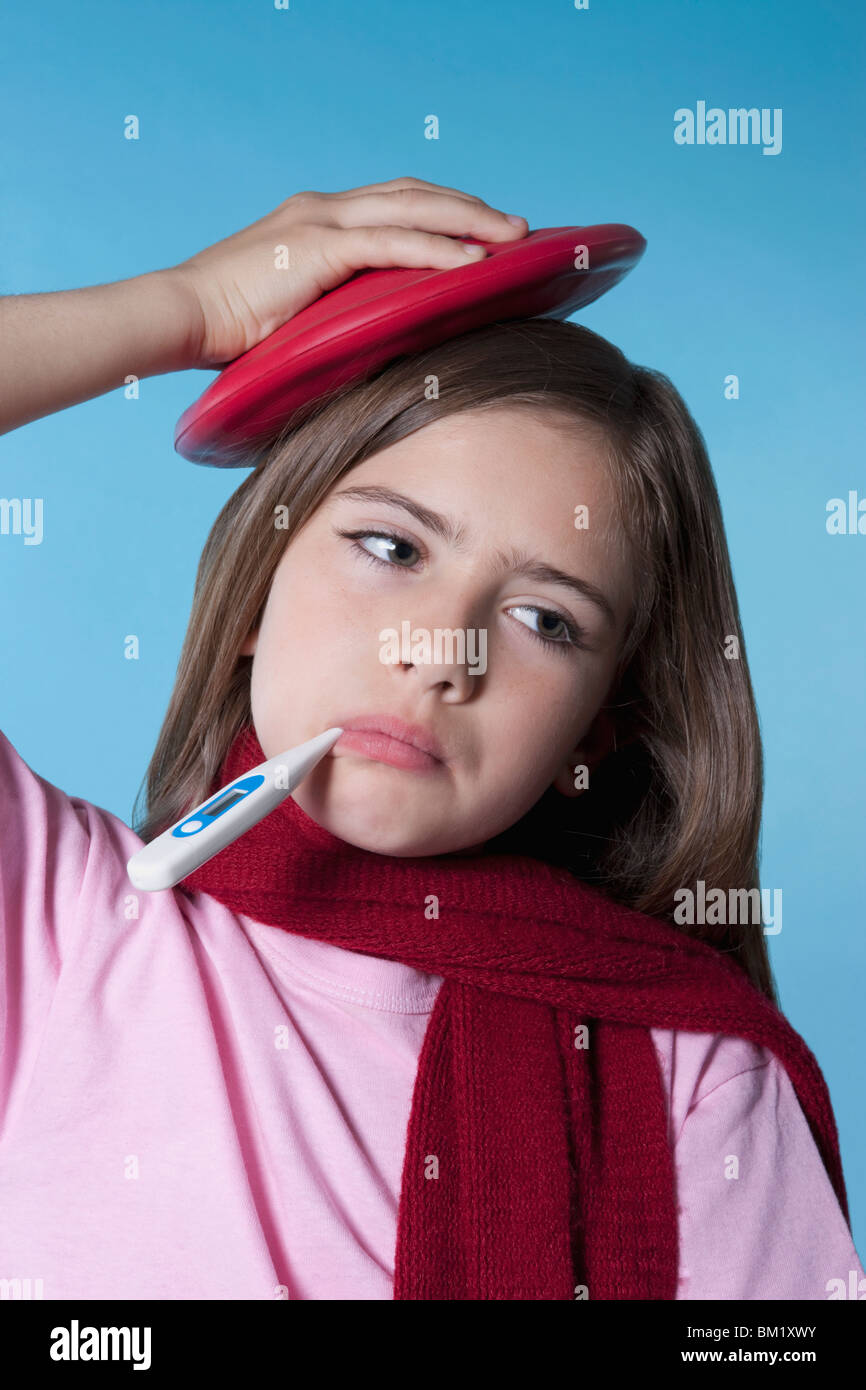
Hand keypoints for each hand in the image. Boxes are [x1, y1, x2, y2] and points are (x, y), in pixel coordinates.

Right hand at [170, 176, 527, 368]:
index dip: (442, 211)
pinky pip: (392, 243)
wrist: (182, 317)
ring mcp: (321, 221)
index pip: (394, 202)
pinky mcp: (319, 246)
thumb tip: (375, 343)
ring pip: (412, 209)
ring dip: (468, 222)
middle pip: (414, 194)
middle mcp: (324, 209)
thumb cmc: (228, 330)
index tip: (482, 230)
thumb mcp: (295, 314)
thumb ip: (334, 312)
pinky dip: (436, 251)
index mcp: (317, 220)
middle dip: (469, 208)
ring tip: (511, 239)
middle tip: (516, 228)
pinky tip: (472, 264)